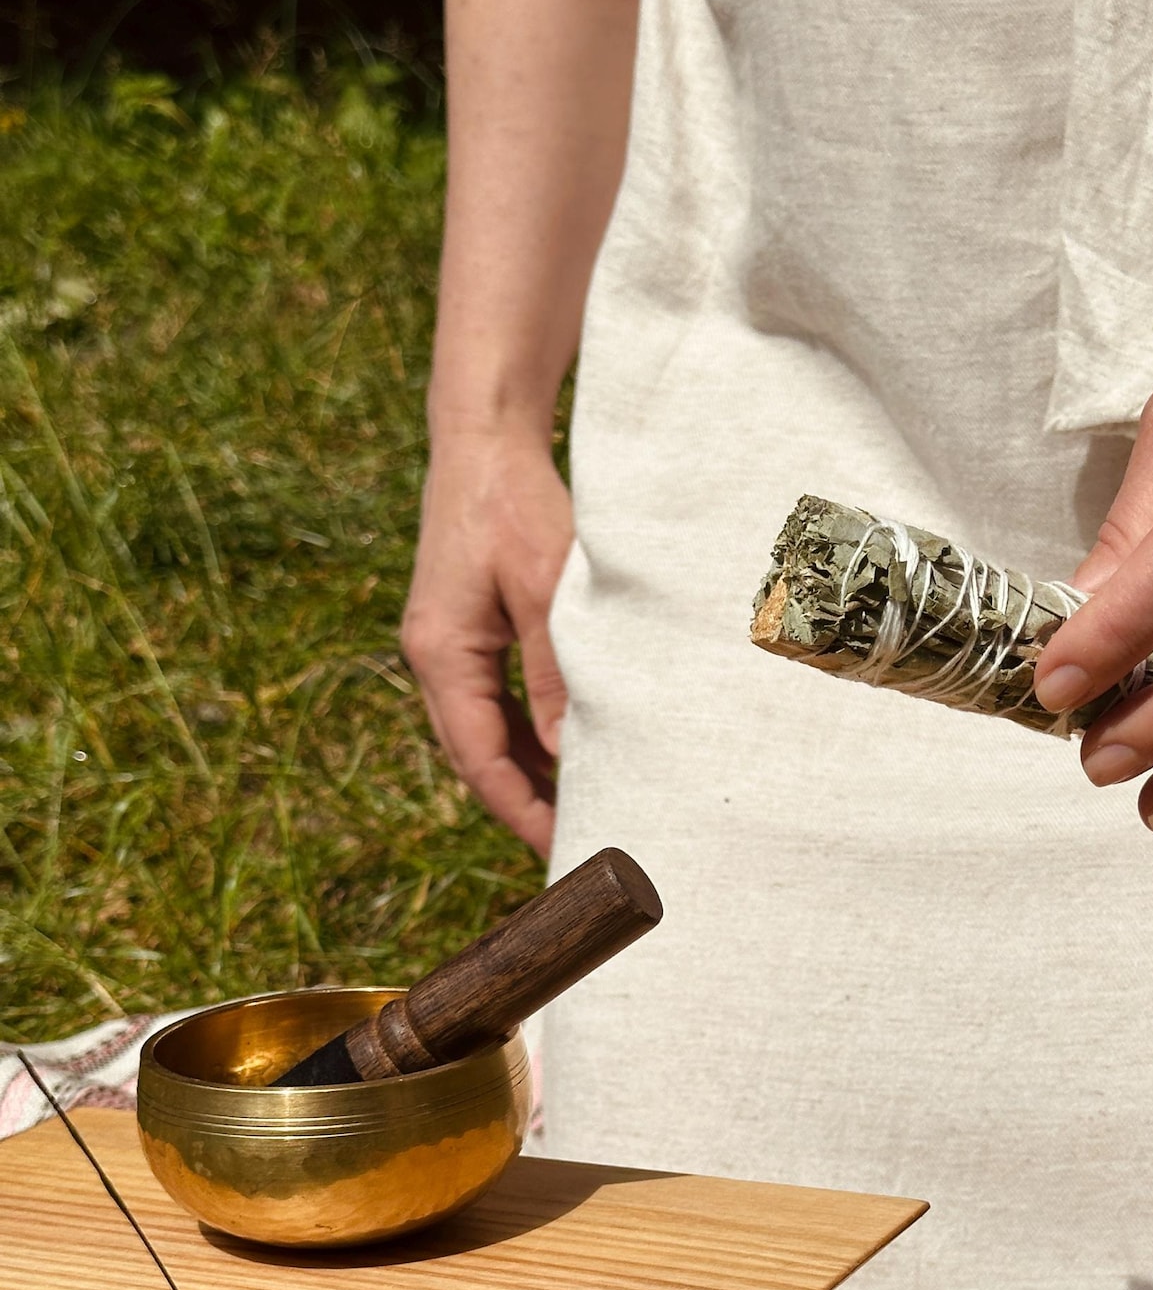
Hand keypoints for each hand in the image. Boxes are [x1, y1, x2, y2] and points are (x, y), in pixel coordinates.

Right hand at [401, 428, 571, 854]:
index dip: (522, 812)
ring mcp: (446, 649)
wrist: (485, 440)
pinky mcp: (465, 635)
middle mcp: (433, 659)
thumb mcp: (545, 592)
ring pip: (486, 735)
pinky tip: (568, 756)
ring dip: (529, 775)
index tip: (564, 849)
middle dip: (524, 806)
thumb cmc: (517, 504)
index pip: (480, 760)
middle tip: (581, 847)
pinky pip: (494, 705)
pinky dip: (528, 736)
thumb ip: (556, 675)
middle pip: (477, 758)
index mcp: (441, 654)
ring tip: (581, 812)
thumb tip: (572, 756)